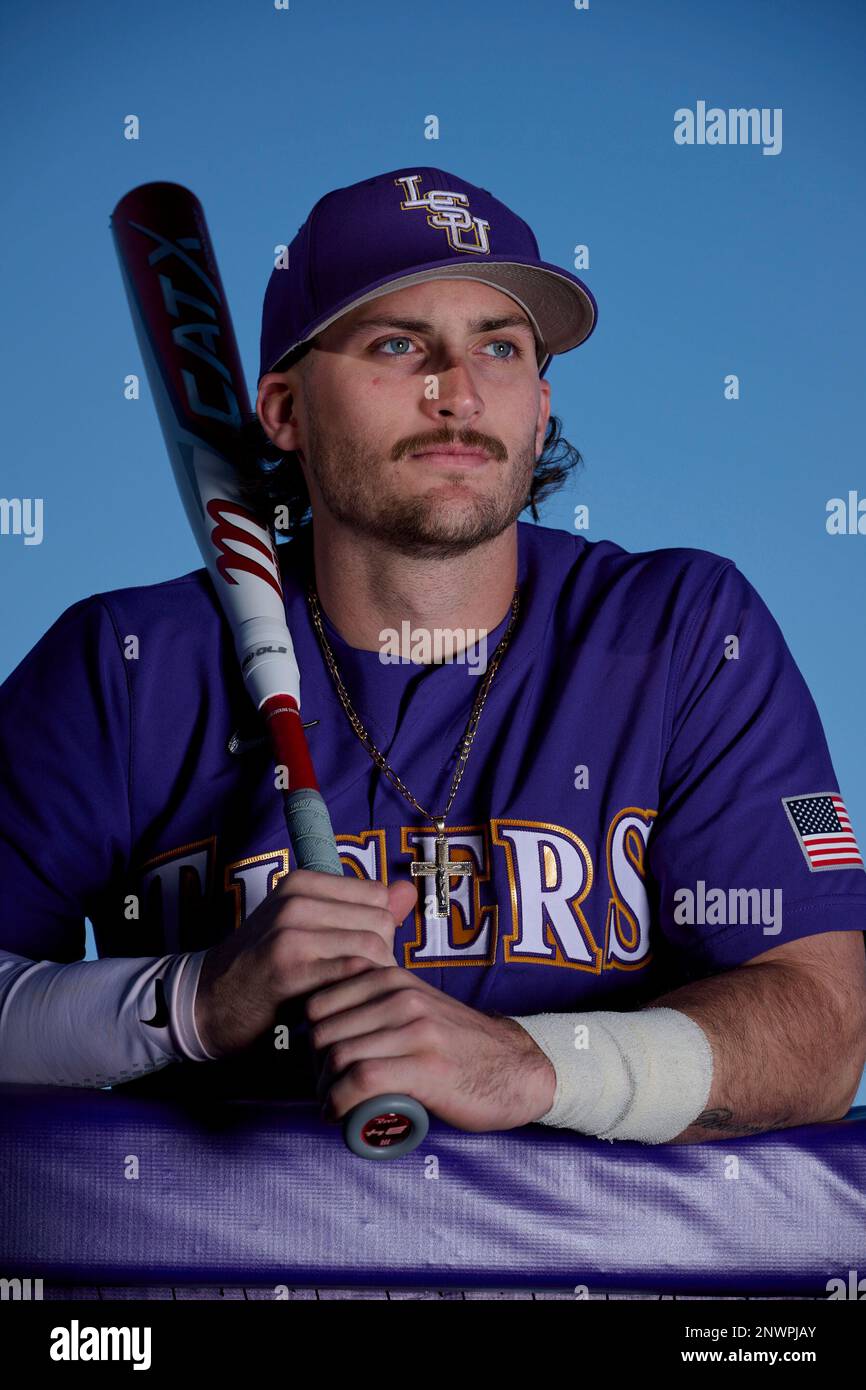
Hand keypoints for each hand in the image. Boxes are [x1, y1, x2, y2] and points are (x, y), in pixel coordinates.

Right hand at [194, 870, 417, 1056]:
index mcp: (302, 882)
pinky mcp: (289, 968)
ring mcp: (291, 931)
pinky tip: (340, 1007)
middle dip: (379, 957)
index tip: (353, 955)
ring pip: (372, 948)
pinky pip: (352, 973)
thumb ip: (361, 908)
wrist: (207, 1005)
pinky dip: (356, 994)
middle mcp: (296, 899)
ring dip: (369, 981)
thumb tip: (408, 890)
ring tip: (346, 996)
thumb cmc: (265, 968)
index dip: (377, 930)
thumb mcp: (309, 927)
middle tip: (351, 982)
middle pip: (381, 922)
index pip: (378, 897)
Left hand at [306, 967, 556, 1131]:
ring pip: (339, 1056)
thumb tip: (318, 1028)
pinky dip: (341, 1103)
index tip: (317, 1065)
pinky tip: (341, 1115)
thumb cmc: (457, 1045)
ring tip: (334, 1106)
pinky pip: (362, 1080)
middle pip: (323, 1033)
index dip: (307, 1040)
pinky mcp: (426, 1065)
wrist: (515, 1067)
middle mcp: (400, 996)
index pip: (318, 1003)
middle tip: (324, 1092)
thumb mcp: (413, 1007)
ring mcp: (415, 1029)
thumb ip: (374, 1006)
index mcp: (391, 977)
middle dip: (313, 1070)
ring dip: (325, 1092)